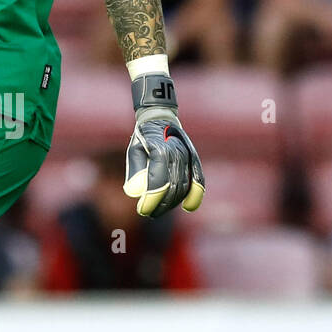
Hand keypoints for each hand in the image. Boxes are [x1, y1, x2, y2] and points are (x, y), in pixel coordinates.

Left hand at [124, 73, 204, 218]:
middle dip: (160, 205)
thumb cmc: (143, 138)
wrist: (161, 119)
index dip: (151, 200)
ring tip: (159, 210)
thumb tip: (134, 193)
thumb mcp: (134, 151)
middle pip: (172, 188)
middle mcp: (177, 154)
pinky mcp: (195, 159)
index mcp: (160, 151)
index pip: (158, 183)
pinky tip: (189, 207)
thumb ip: (134, 172)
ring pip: (184, 187)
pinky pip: (198, 180)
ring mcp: (188, 156)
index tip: (143, 210)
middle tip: (148, 213)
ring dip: (172, 203)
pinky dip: (195, 195)